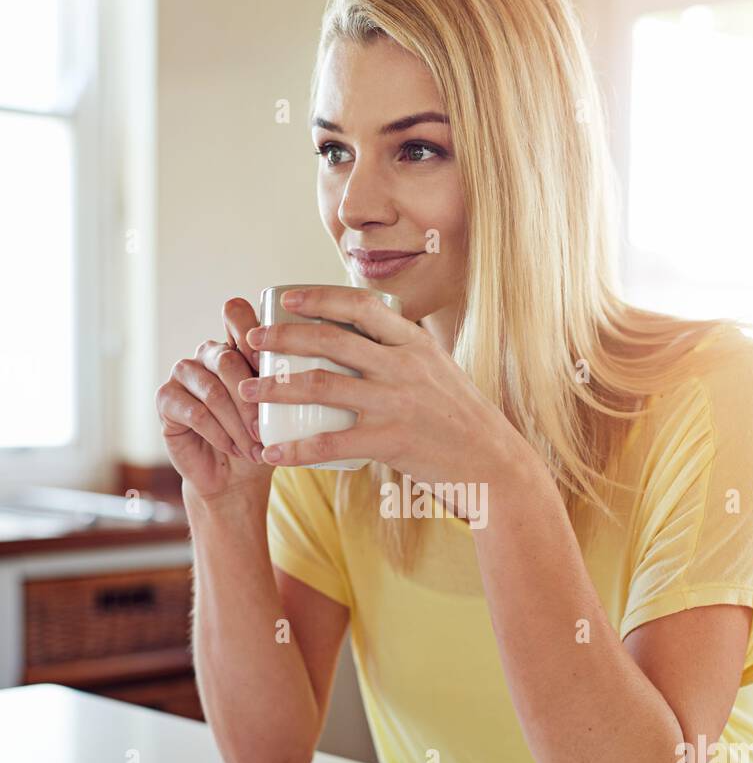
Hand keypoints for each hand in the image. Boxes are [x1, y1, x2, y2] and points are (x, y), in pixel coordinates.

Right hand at [155, 297, 271, 501]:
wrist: (235, 477)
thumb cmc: (261, 438)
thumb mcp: (280, 409)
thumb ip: (282, 384)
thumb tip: (299, 376)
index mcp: (236, 345)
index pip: (235, 314)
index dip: (249, 330)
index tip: (265, 359)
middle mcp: (207, 353)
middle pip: (227, 360)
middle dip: (250, 401)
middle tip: (264, 432)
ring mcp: (184, 373)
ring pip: (213, 391)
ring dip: (236, 424)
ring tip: (252, 448)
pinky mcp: (166, 398)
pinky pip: (195, 412)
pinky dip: (218, 434)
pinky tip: (231, 447)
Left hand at [239, 285, 515, 490]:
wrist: (495, 465)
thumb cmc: (464, 421)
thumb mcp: (440, 372)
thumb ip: (405, 356)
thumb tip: (367, 340)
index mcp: (415, 343)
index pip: (361, 305)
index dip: (319, 297)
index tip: (288, 298)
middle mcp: (404, 366)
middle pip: (331, 340)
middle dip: (283, 337)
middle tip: (252, 341)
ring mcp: (397, 402)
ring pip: (322, 386)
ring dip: (276, 387)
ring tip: (246, 390)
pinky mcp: (392, 441)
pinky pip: (331, 442)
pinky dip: (296, 448)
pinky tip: (273, 453)